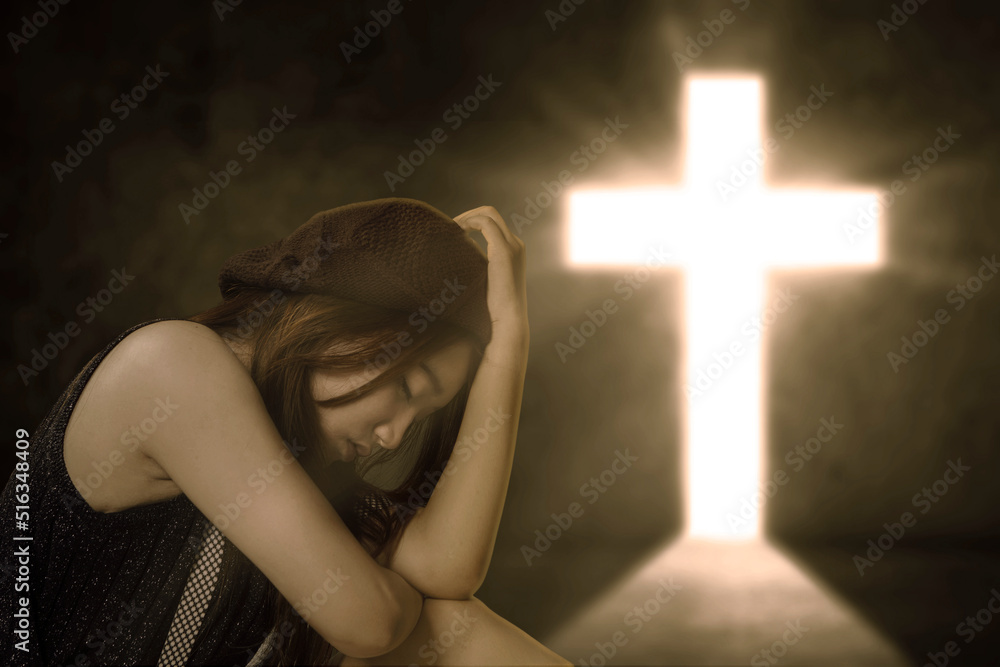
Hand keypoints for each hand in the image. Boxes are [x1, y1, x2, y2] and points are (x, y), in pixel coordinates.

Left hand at [452, 205, 528, 354]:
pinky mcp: (503, 250)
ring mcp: (512, 246)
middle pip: (491, 214)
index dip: (472, 221)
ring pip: (488, 214)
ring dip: (466, 216)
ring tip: (450, 227)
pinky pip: (485, 223)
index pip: (493, 223)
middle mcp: (516, 244)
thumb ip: (479, 268)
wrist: (508, 320)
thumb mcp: (486, 282)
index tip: (454, 231)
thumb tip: (457, 265)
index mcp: (513, 250)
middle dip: (468, 214)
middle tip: (449, 226)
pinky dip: (469, 222)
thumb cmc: (494, 308)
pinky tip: (456, 231)